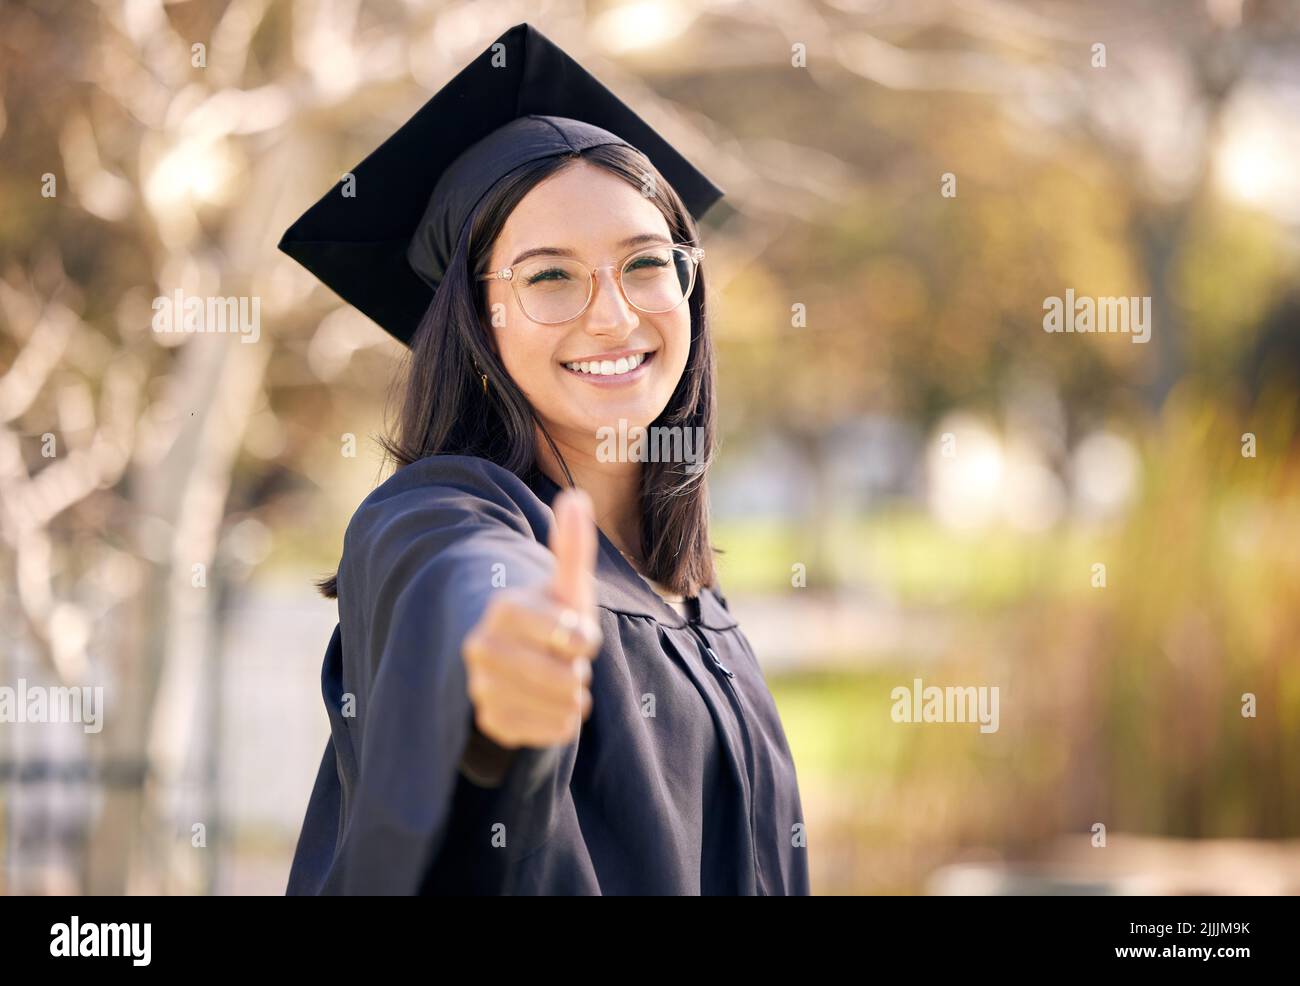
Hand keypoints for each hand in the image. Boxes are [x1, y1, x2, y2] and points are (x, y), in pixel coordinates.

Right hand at [462, 488, 602, 748]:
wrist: (521, 659)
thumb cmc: (552, 618)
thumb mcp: (566, 585)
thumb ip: (573, 546)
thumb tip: (575, 497)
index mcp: (502, 609)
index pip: (567, 634)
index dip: (584, 638)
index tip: (578, 634)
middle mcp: (481, 648)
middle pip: (563, 676)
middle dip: (578, 670)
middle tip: (566, 661)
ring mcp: (480, 687)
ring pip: (560, 705)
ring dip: (573, 696)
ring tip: (558, 679)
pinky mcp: (489, 722)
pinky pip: (550, 732)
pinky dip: (563, 722)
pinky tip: (552, 705)